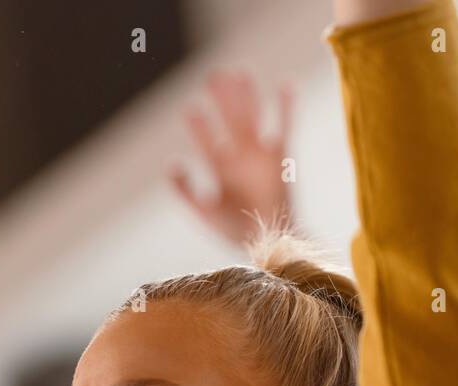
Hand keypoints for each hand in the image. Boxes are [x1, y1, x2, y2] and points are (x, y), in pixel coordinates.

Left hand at [171, 72, 293, 246]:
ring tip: (240, 72)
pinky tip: (285, 84)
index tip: (191, 110)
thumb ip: (185, 190)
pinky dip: (285, 107)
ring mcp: (260, 156)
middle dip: (222, 100)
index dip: (200, 126)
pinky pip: (284, 128)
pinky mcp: (280, 159)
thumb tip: (171, 164)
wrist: (268, 241)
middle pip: (229, 121)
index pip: (207, 141)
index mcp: (220, 169)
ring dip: (247, 97)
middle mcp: (239, 157)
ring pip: (252, 119)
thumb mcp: (204, 211)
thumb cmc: (235, 231)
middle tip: (213, 75)